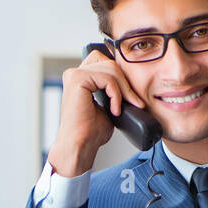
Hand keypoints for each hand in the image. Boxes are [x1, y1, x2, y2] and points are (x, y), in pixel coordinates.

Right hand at [47, 48, 146, 177]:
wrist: (80, 145)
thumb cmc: (90, 132)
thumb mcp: (107, 105)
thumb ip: (113, 90)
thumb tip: (131, 83)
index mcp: (80, 78)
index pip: (106, 61)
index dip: (122, 77)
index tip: (132, 98)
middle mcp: (74, 73)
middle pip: (110, 62)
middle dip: (126, 83)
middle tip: (133, 102)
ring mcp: (74, 74)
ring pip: (111, 69)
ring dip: (123, 90)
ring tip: (121, 108)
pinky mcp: (77, 79)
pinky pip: (107, 78)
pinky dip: (116, 94)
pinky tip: (114, 110)